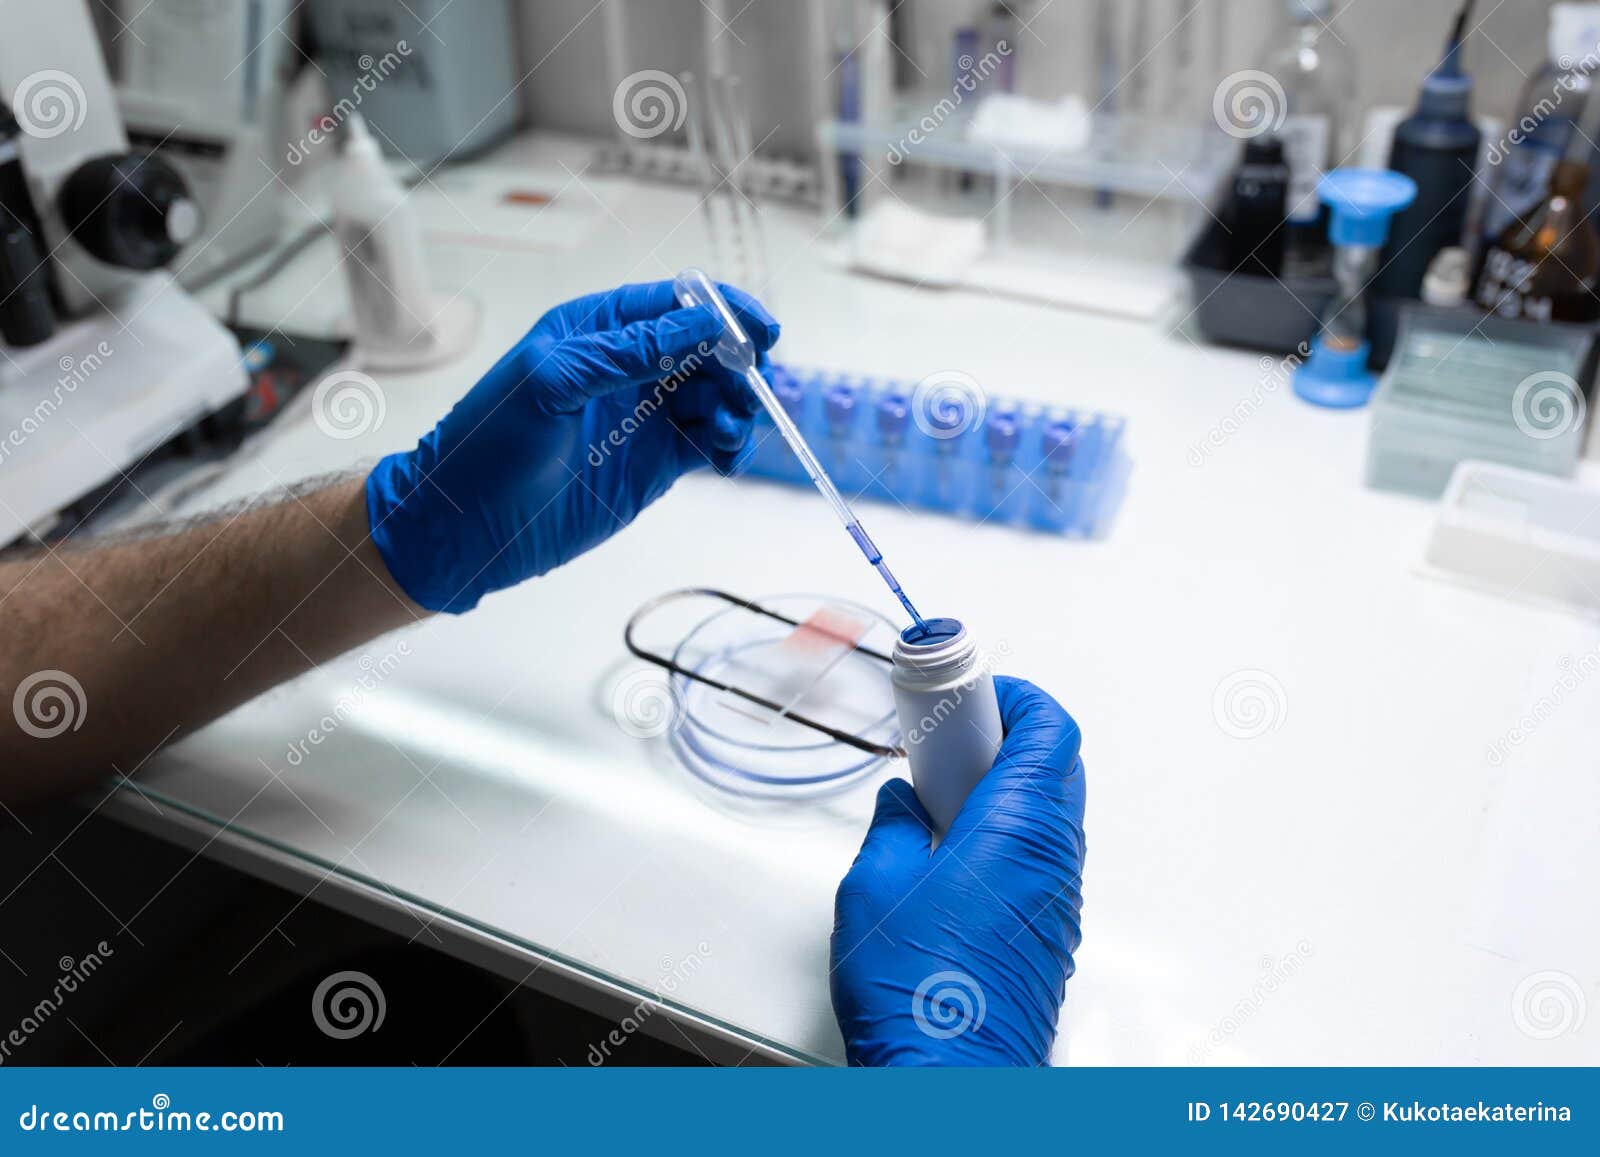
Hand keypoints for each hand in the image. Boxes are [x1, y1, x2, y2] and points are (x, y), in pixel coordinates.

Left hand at [366, 280, 778, 611]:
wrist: (466, 526)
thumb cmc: (488, 444)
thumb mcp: (551, 380)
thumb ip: (627, 351)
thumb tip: (699, 324)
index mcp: (596, 330)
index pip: (674, 303)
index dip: (722, 310)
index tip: (758, 330)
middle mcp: (627, 367)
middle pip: (706, 349)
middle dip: (737, 363)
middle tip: (750, 386)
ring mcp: (644, 417)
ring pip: (715, 397)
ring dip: (737, 407)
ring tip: (729, 433)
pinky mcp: (655, 464)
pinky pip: (710, 443)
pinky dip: (729, 446)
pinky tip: (726, 458)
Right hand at [830, 677, 1085, 1065]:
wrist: (951, 1082)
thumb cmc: (919, 993)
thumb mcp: (874, 884)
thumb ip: (893, 828)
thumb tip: (903, 809)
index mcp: (1018, 827)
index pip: (1049, 728)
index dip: (1016, 696)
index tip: (972, 690)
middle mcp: (1053, 859)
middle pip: (1058, 764)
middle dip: (1009, 735)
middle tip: (954, 738)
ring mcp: (1058, 900)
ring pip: (1051, 814)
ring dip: (1009, 787)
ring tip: (945, 798)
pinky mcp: (1050, 936)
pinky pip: (1042, 860)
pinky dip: (1009, 835)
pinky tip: (956, 855)